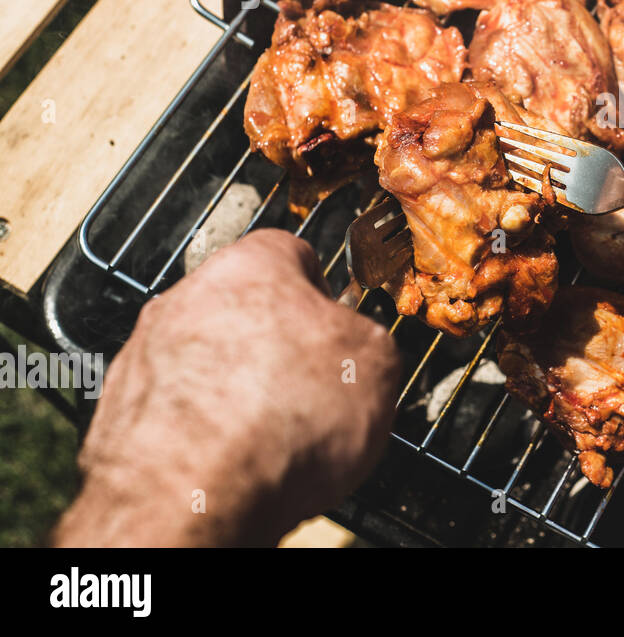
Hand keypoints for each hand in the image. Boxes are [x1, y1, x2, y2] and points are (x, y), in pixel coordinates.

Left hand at [55, 229, 401, 546]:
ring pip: (205, 360)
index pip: (293, 254)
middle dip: (275, 345)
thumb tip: (361, 347)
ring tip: (271, 437)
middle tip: (311, 389)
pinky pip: (174, 412)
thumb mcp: (377, 364)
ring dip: (235, 390)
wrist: (193, 497)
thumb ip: (368, 338)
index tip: (337, 325)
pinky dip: (201, 434)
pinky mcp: (118, 415)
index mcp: (252, 266)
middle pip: (243, 309)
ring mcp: (146, 355)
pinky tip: (232, 462)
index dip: (322, 293)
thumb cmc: (280, 421)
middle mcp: (187, 299)